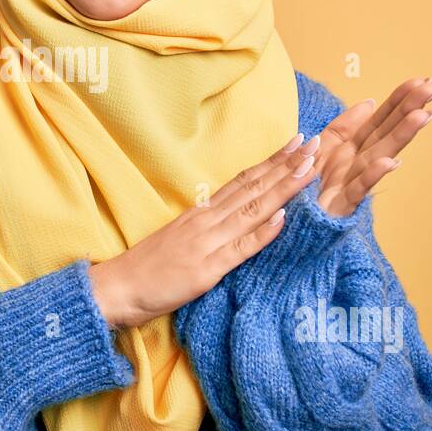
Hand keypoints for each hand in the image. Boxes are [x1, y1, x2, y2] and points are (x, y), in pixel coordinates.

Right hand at [88, 131, 320, 328]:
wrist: (116, 288)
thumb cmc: (148, 266)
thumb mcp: (182, 238)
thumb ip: (209, 225)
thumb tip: (238, 215)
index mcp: (201, 212)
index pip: (243, 180)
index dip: (272, 161)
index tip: (296, 142)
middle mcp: (206, 220)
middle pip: (253, 187)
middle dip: (286, 165)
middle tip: (315, 143)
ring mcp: (206, 243)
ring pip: (252, 211)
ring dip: (283, 189)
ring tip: (308, 169)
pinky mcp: (205, 269)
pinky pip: (239, 249)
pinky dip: (262, 233)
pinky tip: (282, 218)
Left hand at [312, 77, 431, 216]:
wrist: (290, 224)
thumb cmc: (304, 188)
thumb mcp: (319, 147)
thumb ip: (344, 126)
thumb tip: (369, 101)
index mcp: (350, 148)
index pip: (380, 119)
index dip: (399, 100)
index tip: (422, 80)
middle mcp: (356, 163)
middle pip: (386, 131)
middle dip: (410, 109)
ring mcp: (351, 183)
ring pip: (380, 154)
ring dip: (401, 135)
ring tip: (423, 116)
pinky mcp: (341, 205)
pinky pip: (358, 188)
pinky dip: (374, 175)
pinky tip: (390, 161)